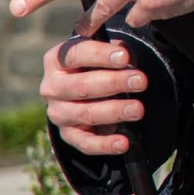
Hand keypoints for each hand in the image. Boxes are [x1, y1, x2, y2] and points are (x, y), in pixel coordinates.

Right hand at [39, 36, 147, 155]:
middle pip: (82, 86)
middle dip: (114, 83)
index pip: (76, 54)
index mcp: (57, 60)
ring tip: (137, 109)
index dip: (100, 55)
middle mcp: (52, 87)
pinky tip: (123, 143)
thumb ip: (116, 50)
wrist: (90, 89)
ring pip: (86, 114)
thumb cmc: (100, 64)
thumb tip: (126, 54)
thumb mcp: (106, 51)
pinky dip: (104, 144)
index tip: (125, 56)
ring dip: (114, 111)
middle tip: (141, 81)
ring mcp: (58, 113)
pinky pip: (85, 143)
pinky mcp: (68, 134)